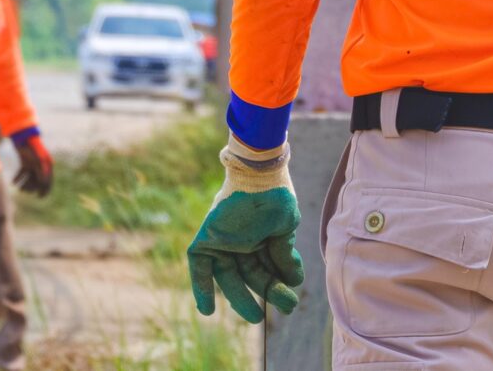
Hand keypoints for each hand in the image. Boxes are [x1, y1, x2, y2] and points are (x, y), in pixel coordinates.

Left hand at [13, 134, 54, 197]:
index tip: (40, 197)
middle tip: (24, 191)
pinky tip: (13, 183)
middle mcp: (41, 164)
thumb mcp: (37, 160)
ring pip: (29, 178)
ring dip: (24, 184)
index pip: (48, 180)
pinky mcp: (25, 161)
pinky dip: (18, 178)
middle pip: (38, 180)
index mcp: (46, 164)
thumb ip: (42, 171)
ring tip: (19, 188)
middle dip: (31, 186)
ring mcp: (32, 163)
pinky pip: (23, 173)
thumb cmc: (31, 146)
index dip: (45, 189)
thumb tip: (43, 183)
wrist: (22, 135)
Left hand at [186, 140, 301, 321]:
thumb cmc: (274, 197)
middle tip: (282, 309)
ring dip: (240, 298)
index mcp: (260, 238)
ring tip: (256, 318)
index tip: (286, 302)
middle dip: (264, 293)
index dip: (273, 286)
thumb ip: (284, 254)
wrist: (259, 174)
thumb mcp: (284, 229)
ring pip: (228, 276)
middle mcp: (240, 241)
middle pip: (249, 275)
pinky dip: (201, 287)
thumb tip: (294, 281)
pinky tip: (207, 311)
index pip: (265, 268)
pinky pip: (199, 266)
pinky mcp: (207, 238)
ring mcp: (223, 240)